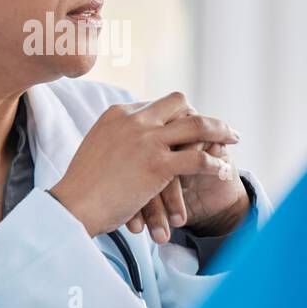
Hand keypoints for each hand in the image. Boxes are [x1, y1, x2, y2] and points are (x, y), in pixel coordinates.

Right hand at [50, 92, 238, 237]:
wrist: (73, 205)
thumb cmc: (82, 187)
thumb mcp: (97, 149)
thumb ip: (115, 140)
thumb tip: (130, 146)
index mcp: (118, 113)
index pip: (157, 104)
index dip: (178, 114)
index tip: (190, 126)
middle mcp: (134, 119)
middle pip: (179, 102)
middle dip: (201, 113)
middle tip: (219, 127)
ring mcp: (147, 139)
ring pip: (197, 126)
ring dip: (220, 131)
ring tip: (234, 139)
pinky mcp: (157, 164)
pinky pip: (198, 159)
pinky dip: (214, 164)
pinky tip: (222, 170)